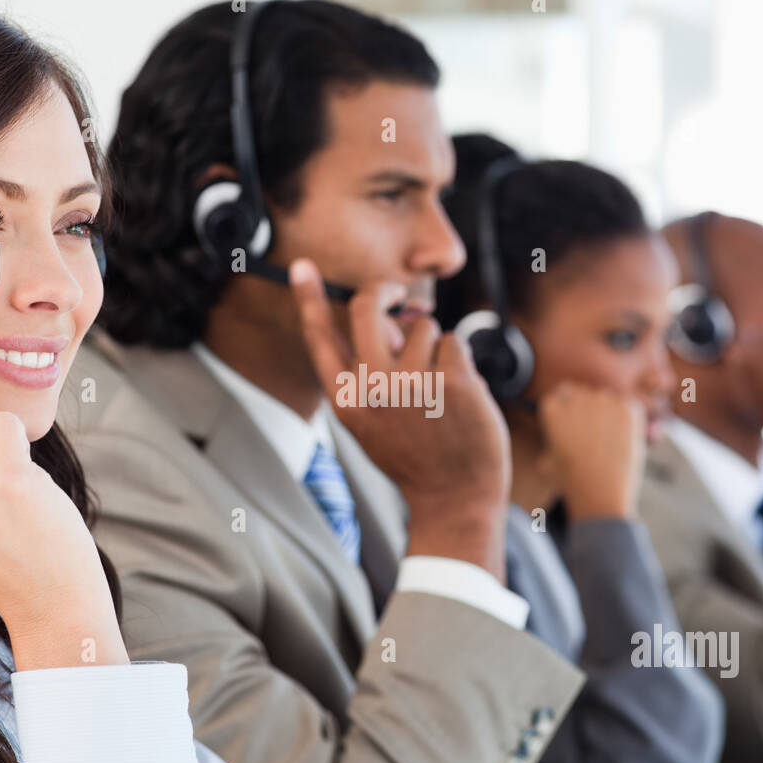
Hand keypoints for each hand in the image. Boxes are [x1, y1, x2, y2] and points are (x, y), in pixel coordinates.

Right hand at [290, 259, 509, 579]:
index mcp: (346, 399)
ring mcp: (414, 382)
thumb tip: (386, 318)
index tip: (302, 266)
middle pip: (368, 306)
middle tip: (399, 294)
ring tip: (439, 387)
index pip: (320, 337)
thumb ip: (368, 373)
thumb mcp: (372, 421)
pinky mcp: (452, 379)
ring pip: (421, 326)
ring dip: (434, 347)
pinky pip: (453, 341)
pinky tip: (461, 395)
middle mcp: (373, 388)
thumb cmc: (416, 456)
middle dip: (385, 291)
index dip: (309, 298)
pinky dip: (460, 361)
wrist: (455, 497)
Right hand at [536, 382, 644, 519]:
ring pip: (605, 398)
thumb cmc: (570, 481)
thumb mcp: (546, 463)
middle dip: (586, 408)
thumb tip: (556, 443)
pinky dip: (627, 419)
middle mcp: (577, 398)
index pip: (559, 397)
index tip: (572, 428)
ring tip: (609, 440)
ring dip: (607, 412)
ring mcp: (603, 401)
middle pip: (581, 393)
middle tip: (592, 433)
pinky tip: (623, 439)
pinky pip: (627, 405)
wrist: (601, 491)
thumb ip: (550, 444)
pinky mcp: (627, 408)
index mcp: (552, 408)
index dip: (566, 412)